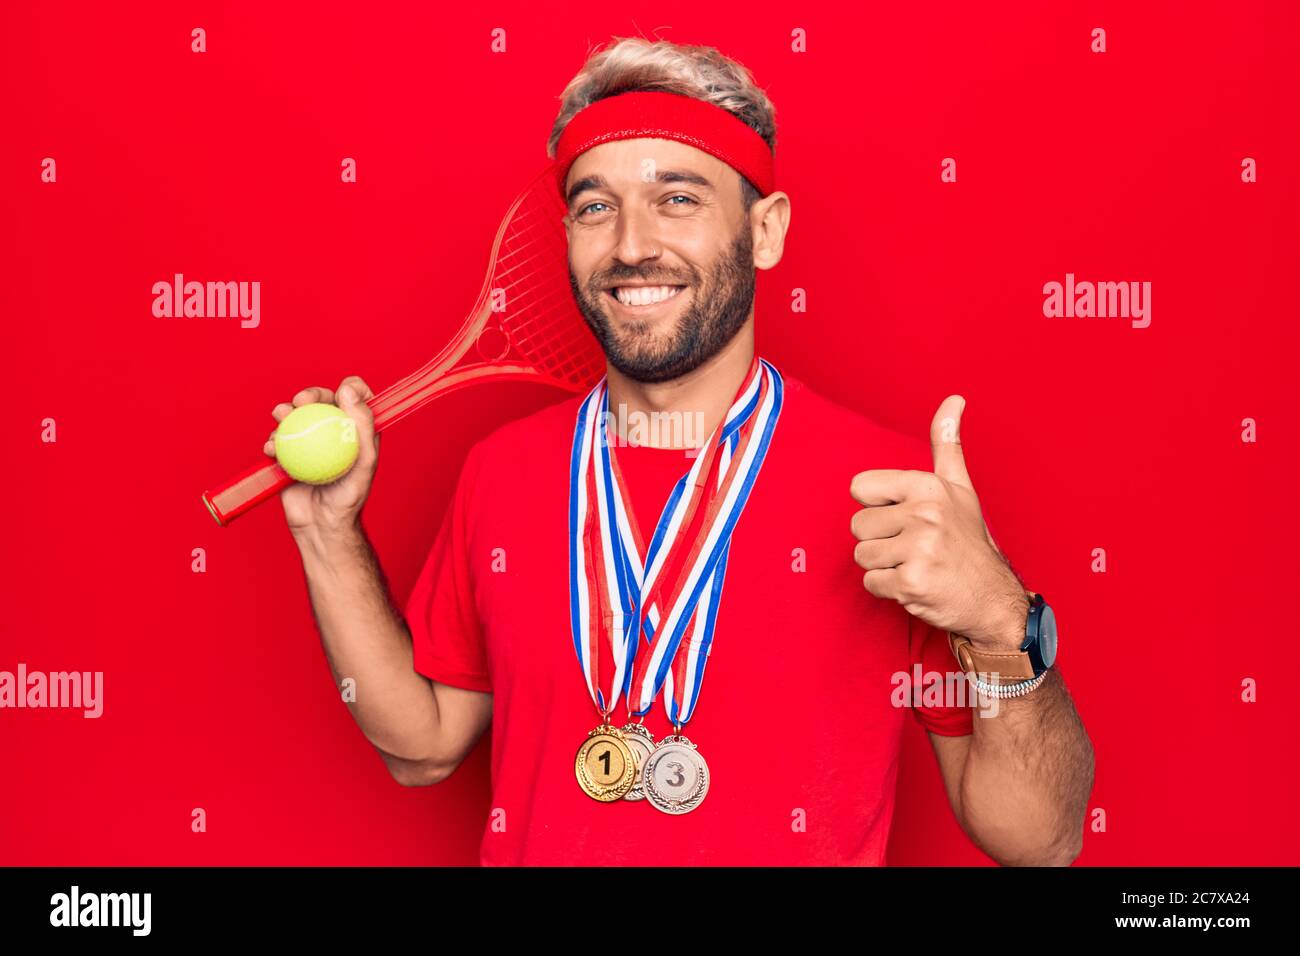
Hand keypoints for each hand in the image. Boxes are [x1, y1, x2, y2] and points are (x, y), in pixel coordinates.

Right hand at [265, 376, 379, 536]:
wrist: (321, 524)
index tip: (341, 391)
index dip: (350, 387)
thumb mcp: (365, 461)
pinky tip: (272, 448)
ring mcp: (309, 442)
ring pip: (296, 416)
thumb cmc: (348, 497)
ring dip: (286, 414)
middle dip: (310, 394)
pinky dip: (273, 440)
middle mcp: (333, 432)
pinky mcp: (289, 454)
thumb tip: (347, 390)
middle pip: (322, 401)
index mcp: (356, 430)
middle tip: (301, 400)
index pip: (356, 398)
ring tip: (281, 420)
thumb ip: (363, 425)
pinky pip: (278, 439)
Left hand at [849, 395, 1027, 651]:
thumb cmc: (968, 541)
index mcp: (928, 486)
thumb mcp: (959, 488)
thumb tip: (954, 399)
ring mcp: (919, 548)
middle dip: (880, 540)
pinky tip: (915, 584)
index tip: (905, 517)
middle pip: (858, 525)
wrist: (992, 598)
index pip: (859, 488)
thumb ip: (947, 444)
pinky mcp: (911, 581)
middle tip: (913, 547)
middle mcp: (925, 513)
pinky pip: (870, 582)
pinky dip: (888, 589)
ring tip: (915, 564)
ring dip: (883, 566)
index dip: (877, 506)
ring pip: (861, 554)